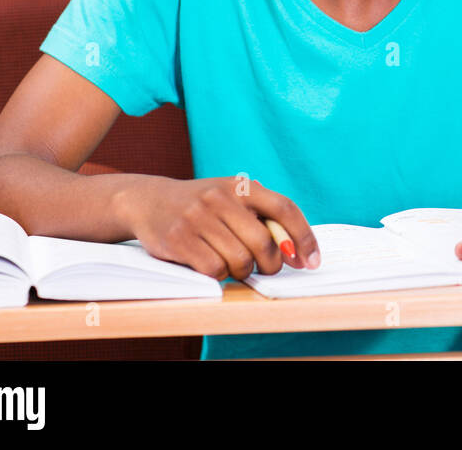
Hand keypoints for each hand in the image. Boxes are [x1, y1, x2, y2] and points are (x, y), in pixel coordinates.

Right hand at [112, 176, 319, 280]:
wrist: (149, 201)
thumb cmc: (204, 207)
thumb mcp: (233, 200)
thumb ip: (263, 218)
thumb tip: (295, 251)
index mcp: (242, 186)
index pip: (284, 208)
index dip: (303, 237)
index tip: (312, 261)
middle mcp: (221, 197)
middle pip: (264, 243)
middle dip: (271, 264)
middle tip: (266, 269)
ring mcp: (198, 217)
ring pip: (240, 260)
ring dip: (242, 271)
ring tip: (234, 264)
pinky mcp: (179, 239)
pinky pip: (214, 270)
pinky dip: (220, 275)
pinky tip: (213, 266)